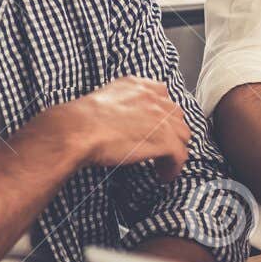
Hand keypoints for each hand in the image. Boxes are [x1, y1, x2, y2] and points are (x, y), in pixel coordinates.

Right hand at [61, 76, 191, 181]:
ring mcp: (161, 117)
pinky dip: (173, 168)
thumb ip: (122, 106)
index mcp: (138, 86)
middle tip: (161, 149)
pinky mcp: (164, 139)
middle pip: (176, 117)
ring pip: (182, 136)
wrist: (78, 130)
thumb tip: (123, 123)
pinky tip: (163, 175)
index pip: (164, 98)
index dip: (163, 117)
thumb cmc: (81, 122)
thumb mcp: (104, 102)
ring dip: (174, 151)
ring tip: (162, 164)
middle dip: (171, 134)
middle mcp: (153, 97)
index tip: (158, 129)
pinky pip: (179, 155)